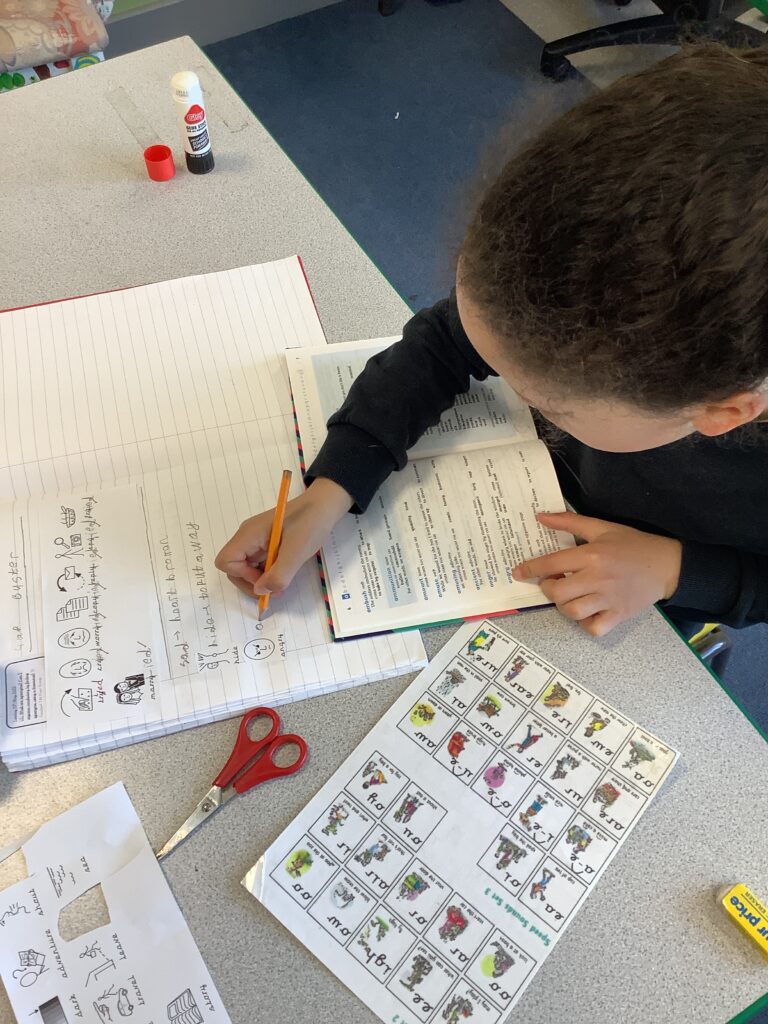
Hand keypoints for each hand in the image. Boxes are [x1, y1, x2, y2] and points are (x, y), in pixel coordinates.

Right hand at [214, 478, 351, 599]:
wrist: (324, 505)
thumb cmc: (310, 524)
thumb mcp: (296, 552)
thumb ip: (278, 575)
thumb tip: (260, 591)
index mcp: (249, 534)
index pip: (226, 561)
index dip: (242, 576)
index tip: (265, 578)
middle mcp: (248, 536)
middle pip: (233, 567)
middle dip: (250, 582)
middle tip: (274, 588)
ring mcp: (256, 539)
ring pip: (246, 566)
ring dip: (260, 579)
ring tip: (281, 582)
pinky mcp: (267, 542)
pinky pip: (258, 562)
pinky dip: (267, 572)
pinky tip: (284, 573)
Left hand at [511, 511, 681, 636]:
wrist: (666, 564)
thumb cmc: (632, 544)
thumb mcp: (602, 527)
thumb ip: (569, 522)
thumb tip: (540, 516)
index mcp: (592, 554)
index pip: (552, 564)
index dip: (530, 569)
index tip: (518, 572)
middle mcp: (598, 578)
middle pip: (557, 593)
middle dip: (548, 589)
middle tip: (553, 583)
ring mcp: (609, 599)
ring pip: (572, 612)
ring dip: (564, 606)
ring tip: (570, 596)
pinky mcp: (619, 615)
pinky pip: (593, 628)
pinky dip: (585, 624)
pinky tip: (586, 612)